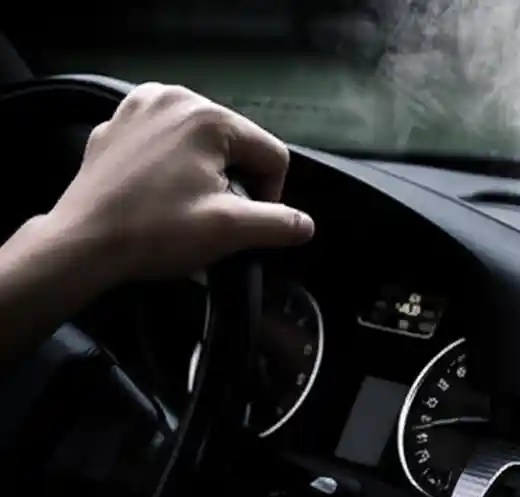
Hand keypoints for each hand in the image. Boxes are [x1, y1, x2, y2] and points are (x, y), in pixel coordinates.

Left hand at [41, 82, 313, 281]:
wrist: (81, 244)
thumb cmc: (156, 233)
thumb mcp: (229, 231)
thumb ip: (278, 223)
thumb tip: (306, 224)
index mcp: (209, 117)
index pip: (271, 154)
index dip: (270, 195)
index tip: (244, 223)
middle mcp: (176, 97)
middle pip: (237, 142)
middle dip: (235, 179)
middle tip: (210, 214)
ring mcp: (141, 104)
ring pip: (203, 139)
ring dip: (206, 169)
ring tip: (184, 202)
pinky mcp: (117, 120)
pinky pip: (167, 137)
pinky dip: (172, 160)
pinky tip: (157, 188)